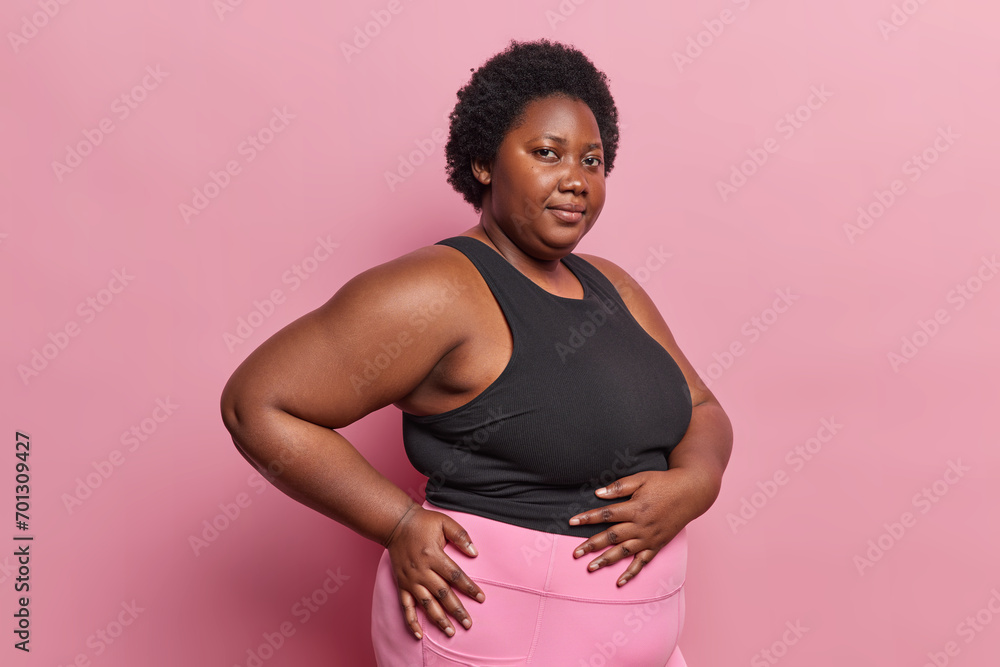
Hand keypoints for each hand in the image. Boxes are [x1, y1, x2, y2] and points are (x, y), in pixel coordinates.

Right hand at [385, 505, 485, 639]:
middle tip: (469, 624)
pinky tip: (418, 635)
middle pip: (442, 594)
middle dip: (457, 610)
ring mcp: (410, 580)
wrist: (395, 524)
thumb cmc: (422, 522)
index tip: (481, 598)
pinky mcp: (401, 584)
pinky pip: (406, 607)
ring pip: (426, 604)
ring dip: (438, 619)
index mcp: (433, 555)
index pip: (455, 575)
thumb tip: (475, 553)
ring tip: (450, 632)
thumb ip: (460, 536)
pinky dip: (411, 621)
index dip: (469, 588)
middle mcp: (422, 571)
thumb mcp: (444, 522)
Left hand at [567, 467, 718, 586]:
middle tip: (575, 553)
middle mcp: (641, 525)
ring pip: (624, 552)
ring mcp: (650, 537)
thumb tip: (598, 493)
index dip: (587, 518)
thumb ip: (619, 487)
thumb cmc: (664, 482)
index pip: (606, 514)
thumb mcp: (642, 478)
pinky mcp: (658, 545)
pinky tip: (619, 582)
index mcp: (635, 507)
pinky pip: (643, 562)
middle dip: (592, 545)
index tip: (571, 522)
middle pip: (612, 537)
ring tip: (590, 568)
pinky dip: (631, 573)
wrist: (692, 492)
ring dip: (606, 560)